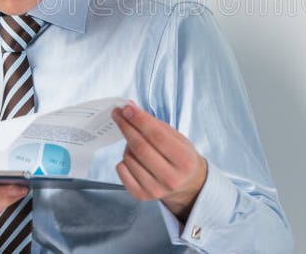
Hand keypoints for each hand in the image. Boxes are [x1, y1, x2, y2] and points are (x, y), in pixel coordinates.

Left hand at [111, 102, 207, 221]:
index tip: (127, 108)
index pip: (157, 136)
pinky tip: (132, 157)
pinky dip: (123, 160)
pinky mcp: (142, 196)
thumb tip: (130, 108)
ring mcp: (155, 189)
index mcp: (184, 160)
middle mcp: (171, 178)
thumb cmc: (181, 157)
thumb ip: (154, 124)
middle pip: (140, 147)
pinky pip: (122, 172)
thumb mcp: (177, 138)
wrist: (188, 185)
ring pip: (129, 158)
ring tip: (135, 141)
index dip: (140, 120)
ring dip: (127, 144)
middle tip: (117, 113)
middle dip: (126, 127)